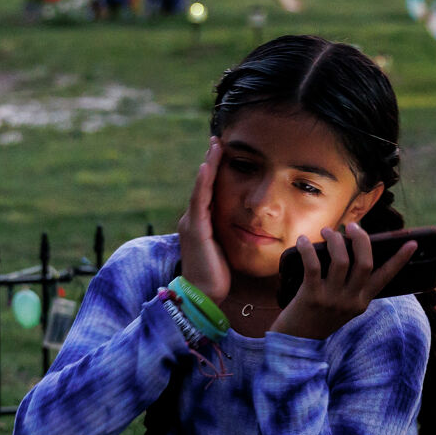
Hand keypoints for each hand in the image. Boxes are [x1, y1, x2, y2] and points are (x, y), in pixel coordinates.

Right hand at [176, 137, 231, 303]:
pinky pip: (200, 201)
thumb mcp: (224, 248)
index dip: (214, 171)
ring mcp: (192, 223)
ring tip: (215, 146)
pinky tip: (206, 167)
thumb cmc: (216, 275)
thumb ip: (227, 233)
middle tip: (217, 140)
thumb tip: (242, 224)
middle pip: (203, 184)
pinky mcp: (196, 230)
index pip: (208, 191)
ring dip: (208, 165)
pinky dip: (202, 183)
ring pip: (201, 187)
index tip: (221, 152)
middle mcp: (193, 219)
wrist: (202, 294)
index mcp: (200, 223)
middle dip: (210, 161)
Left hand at [270, 223, 417, 341]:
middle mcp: (351, 301)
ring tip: (327, 231)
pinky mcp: (311, 297)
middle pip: (365, 263)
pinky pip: (313, 265)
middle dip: (361, 239)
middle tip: (351, 226)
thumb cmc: (318, 317)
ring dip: (335, 240)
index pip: (386, 278)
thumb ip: (352, 287)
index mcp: (362, 302)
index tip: (412, 243)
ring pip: (341, 261)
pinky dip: (307, 249)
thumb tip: (351, 251)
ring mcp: (332, 300)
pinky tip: (303, 240)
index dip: (400, 260)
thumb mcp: (343, 307)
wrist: (296, 342)